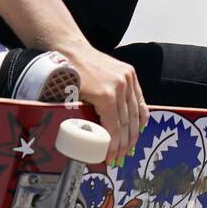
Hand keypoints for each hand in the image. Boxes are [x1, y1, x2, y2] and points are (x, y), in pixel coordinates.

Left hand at [59, 44, 148, 167]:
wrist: (69, 48)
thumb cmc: (66, 74)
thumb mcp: (71, 99)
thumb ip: (82, 119)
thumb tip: (85, 142)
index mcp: (105, 94)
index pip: (114, 128)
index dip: (113, 146)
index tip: (110, 158)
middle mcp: (120, 86)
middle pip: (127, 123)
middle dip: (124, 145)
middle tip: (118, 159)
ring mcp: (127, 78)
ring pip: (136, 113)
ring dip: (133, 134)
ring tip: (128, 148)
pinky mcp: (129, 73)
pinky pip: (139, 99)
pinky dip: (140, 116)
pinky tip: (138, 129)